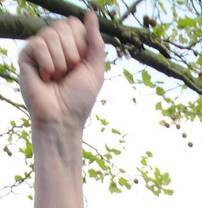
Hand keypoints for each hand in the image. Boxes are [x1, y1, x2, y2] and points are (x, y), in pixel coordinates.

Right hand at [19, 9, 103, 129]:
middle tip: (68, 74)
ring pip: (51, 34)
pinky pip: (38, 44)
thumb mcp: (95, 69)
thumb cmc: (79, 98)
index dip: (81, 45)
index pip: (75, 24)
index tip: (80, 66)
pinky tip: (45, 78)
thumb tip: (91, 13)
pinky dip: (47, 64)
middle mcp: (54, 44)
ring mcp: (39, 49)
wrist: (62, 118)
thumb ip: (95, 42)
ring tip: (57, 78)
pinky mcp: (26, 55)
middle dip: (72, 54)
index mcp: (71, 45)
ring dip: (60, 62)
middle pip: (64, 26)